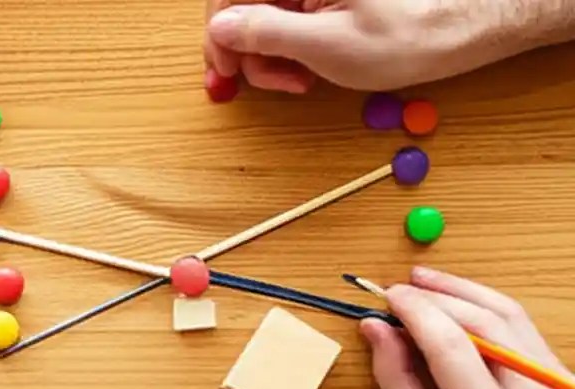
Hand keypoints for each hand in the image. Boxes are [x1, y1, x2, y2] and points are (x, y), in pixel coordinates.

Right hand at [203, 0, 562, 93]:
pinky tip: (307, 66)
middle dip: (248, 47)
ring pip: (264, 12)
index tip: (225, 71)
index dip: (220, 32)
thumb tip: (223, 28)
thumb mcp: (330, 45)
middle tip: (273, 83)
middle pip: (245, 3)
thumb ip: (267, 33)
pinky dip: (287, 45)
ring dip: (269, 52)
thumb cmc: (410, 35)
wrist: (467, 25)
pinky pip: (287, 14)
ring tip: (300, 80)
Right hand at [361, 267, 574, 388]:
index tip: (389, 296)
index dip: (418, 312)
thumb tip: (375, 327)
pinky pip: (524, 331)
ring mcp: (560, 388)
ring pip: (511, 316)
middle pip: (485, 321)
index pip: (452, 345)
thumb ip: (394, 377)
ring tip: (427, 283)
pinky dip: (488, 311)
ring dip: (465, 294)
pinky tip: (459, 305)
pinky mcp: (566, 381)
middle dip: (439, 297)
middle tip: (402, 288)